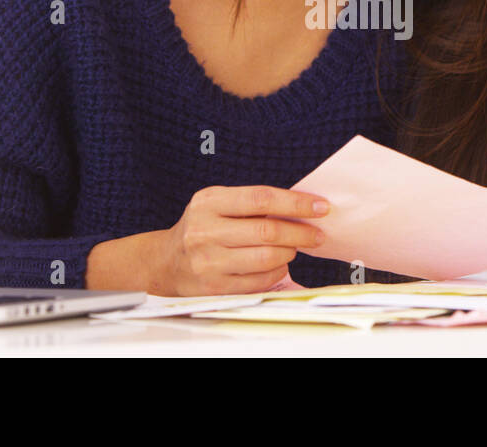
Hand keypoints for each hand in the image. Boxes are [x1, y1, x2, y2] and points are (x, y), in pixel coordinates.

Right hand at [154, 185, 328, 295]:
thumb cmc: (202, 228)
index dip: (295, 203)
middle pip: (267, 231)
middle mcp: (205, 231)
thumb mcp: (216, 205)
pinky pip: (259, 281)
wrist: (166, 262)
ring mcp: (208, 261)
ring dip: (289, 253)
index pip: (260, 198)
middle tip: (317, 234)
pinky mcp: (214, 287)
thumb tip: (301, 208)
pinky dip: (277, 272)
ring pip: (266, 258)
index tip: (320, 207)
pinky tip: (279, 266)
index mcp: (208, 202)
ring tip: (293, 248)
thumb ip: (251, 204)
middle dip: (301, 232)